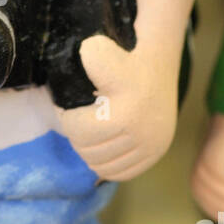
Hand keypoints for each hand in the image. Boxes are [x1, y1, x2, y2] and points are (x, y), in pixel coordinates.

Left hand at [54, 34, 177, 181]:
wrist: (158, 65)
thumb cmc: (125, 58)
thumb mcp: (105, 50)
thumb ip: (92, 54)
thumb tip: (84, 55)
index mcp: (127, 114)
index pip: (79, 132)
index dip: (66, 120)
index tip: (65, 109)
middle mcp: (142, 134)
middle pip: (90, 152)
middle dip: (77, 138)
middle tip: (76, 123)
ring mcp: (151, 146)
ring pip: (104, 166)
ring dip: (89, 153)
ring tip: (87, 135)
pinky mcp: (156, 153)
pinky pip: (122, 173)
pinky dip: (106, 166)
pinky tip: (101, 150)